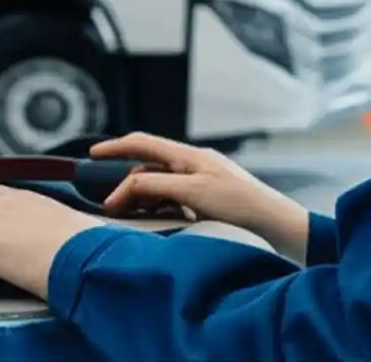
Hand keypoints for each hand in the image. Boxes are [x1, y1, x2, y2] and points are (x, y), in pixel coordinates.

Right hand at [93, 133, 309, 263]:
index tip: (93, 156)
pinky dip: (161, 211)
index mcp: (190, 156)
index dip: (116, 147)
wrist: (277, 227)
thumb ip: (156, 185)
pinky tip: (161, 224)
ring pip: (160, 188)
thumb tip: (128, 186)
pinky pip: (174, 202)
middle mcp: (195, 166)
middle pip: (149, 169)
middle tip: (111, 207)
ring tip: (133, 219)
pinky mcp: (208, 203)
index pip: (144, 143)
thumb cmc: (241, 206)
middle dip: (127, 185)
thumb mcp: (192, 193)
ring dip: (144, 201)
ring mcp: (202, 184)